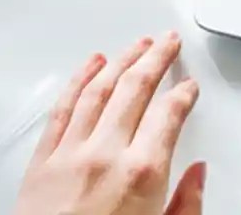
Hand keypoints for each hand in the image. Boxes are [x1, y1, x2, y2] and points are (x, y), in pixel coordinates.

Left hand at [13, 33, 205, 214]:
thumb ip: (187, 205)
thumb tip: (198, 175)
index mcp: (142, 174)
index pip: (170, 115)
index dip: (183, 95)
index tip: (188, 86)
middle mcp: (106, 155)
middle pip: (136, 88)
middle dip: (156, 59)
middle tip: (168, 42)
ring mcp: (70, 155)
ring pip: (99, 89)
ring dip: (121, 60)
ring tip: (136, 44)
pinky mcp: (41, 162)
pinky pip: (62, 108)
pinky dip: (79, 80)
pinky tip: (90, 66)